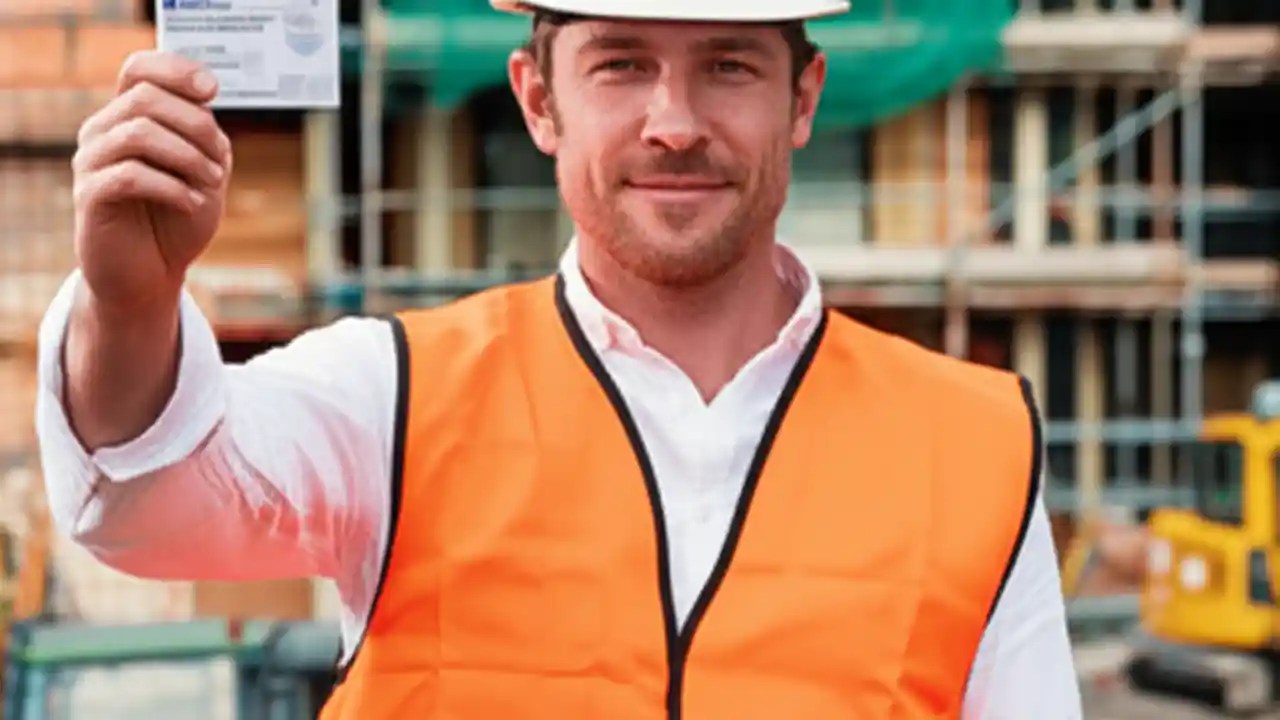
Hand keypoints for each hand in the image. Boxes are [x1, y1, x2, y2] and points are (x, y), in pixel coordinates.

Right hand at [72, 51, 232, 310]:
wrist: (151, 273)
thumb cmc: (178, 218)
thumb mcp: (205, 171)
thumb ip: (205, 136)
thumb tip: (206, 107)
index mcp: (129, 116)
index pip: (139, 68)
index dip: (176, 69)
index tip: (213, 91)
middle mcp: (102, 131)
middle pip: (146, 98)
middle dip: (196, 127)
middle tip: (219, 165)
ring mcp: (91, 162)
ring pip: (139, 133)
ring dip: (188, 157)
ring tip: (212, 184)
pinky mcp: (90, 197)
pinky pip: (130, 175)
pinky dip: (173, 187)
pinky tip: (193, 203)